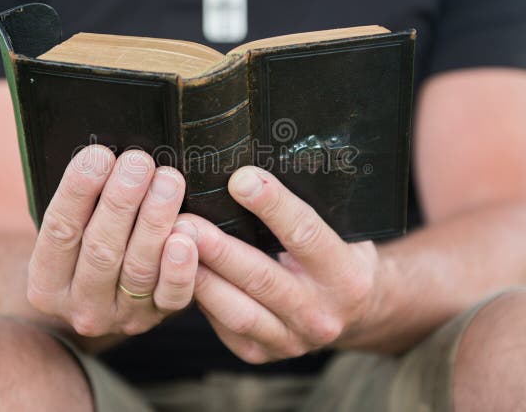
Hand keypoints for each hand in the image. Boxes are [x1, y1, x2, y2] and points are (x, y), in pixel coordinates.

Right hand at [26, 146, 197, 336]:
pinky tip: (187, 234)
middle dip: (121, 201)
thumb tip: (102, 154)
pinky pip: (172, 294)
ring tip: (167, 181)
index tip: (98, 155)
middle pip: (101, 250)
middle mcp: (81, 307)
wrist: (105, 295)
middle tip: (138, 162)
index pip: (59, 232)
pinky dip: (180, 266)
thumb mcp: (71, 228)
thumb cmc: (86, 244)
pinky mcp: (160, 316)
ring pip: (139, 267)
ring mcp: (122, 317)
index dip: (78, 191)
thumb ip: (81, 201)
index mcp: (45, 284)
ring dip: (155, 219)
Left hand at [178, 166, 379, 363]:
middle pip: (262, 278)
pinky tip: (179, 273)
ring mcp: (290, 341)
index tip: (240, 179)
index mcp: (346, 276)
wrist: (355, 312)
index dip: (273, 206)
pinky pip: (224, 326)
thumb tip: (250, 171)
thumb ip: (302, 210)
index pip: (305, 235)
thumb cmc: (337, 256)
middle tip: (184, 220)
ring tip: (170, 246)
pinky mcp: (261, 354)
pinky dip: (200, 299)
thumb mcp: (338, 230)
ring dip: (200, 277)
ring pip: (236, 310)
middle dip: (219, 248)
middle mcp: (321, 315)